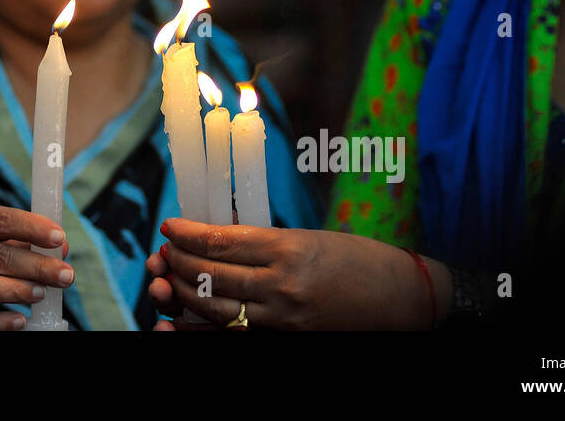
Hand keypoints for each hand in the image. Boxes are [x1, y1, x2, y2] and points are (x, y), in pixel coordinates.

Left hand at [156, 218, 449, 329]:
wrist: (401, 299)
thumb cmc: (357, 261)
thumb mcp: (307, 238)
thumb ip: (262, 240)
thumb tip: (216, 234)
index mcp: (288, 248)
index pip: (221, 240)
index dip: (187, 233)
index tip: (170, 225)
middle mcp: (282, 285)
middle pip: (210, 275)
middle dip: (177, 262)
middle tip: (163, 251)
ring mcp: (283, 318)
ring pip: (214, 309)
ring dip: (182, 293)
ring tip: (167, 279)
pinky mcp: (285, 339)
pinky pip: (232, 335)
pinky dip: (200, 328)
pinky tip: (180, 320)